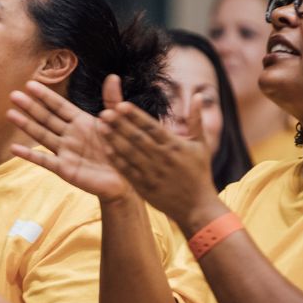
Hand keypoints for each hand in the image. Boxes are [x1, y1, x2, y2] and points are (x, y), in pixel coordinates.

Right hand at [7, 79, 131, 200]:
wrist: (126, 180)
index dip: (45, 95)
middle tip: (14, 95)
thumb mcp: (118, 122)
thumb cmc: (122, 149)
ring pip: (42, 135)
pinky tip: (15, 148)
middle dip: (30, 106)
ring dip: (26, 125)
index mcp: (81, 122)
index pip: (59, 106)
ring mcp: (65, 152)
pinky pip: (44, 161)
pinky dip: (29, 155)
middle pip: (46, 118)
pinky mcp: (64, 169)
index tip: (30, 84)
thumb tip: (113, 76)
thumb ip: (113, 100)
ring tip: (10, 113)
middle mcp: (70, 135)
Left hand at [99, 88, 224, 232]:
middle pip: (137, 137)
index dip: (135, 115)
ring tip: (102, 126)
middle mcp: (162, 158)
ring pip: (130, 153)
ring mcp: (152, 173)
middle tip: (105, 112)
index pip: (151, 126)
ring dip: (114, 139)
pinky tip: (106, 148)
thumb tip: (198, 95)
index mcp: (175, 145)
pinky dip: (116, 160)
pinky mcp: (145, 187)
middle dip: (120, 124)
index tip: (121, 104)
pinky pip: (127, 171)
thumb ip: (196, 119)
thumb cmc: (199, 173)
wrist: (197, 207)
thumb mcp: (201, 145)